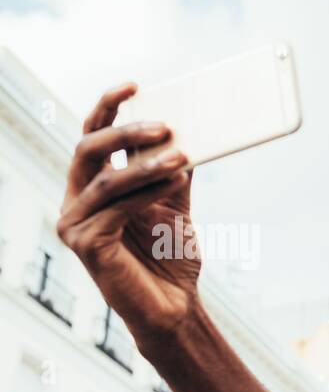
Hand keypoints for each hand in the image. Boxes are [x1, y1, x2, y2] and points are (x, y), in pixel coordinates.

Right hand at [57, 84, 197, 343]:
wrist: (175, 307)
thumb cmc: (171, 258)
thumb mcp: (175, 206)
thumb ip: (173, 172)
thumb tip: (191, 132)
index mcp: (92, 186)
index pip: (94, 136)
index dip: (108, 107)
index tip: (134, 84)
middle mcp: (75, 201)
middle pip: (89, 150)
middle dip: (125, 132)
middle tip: (164, 124)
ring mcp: (74, 223)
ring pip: (106, 180)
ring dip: (146, 165)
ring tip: (182, 156)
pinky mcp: (84, 244)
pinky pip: (116, 208)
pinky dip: (147, 192)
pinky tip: (175, 180)